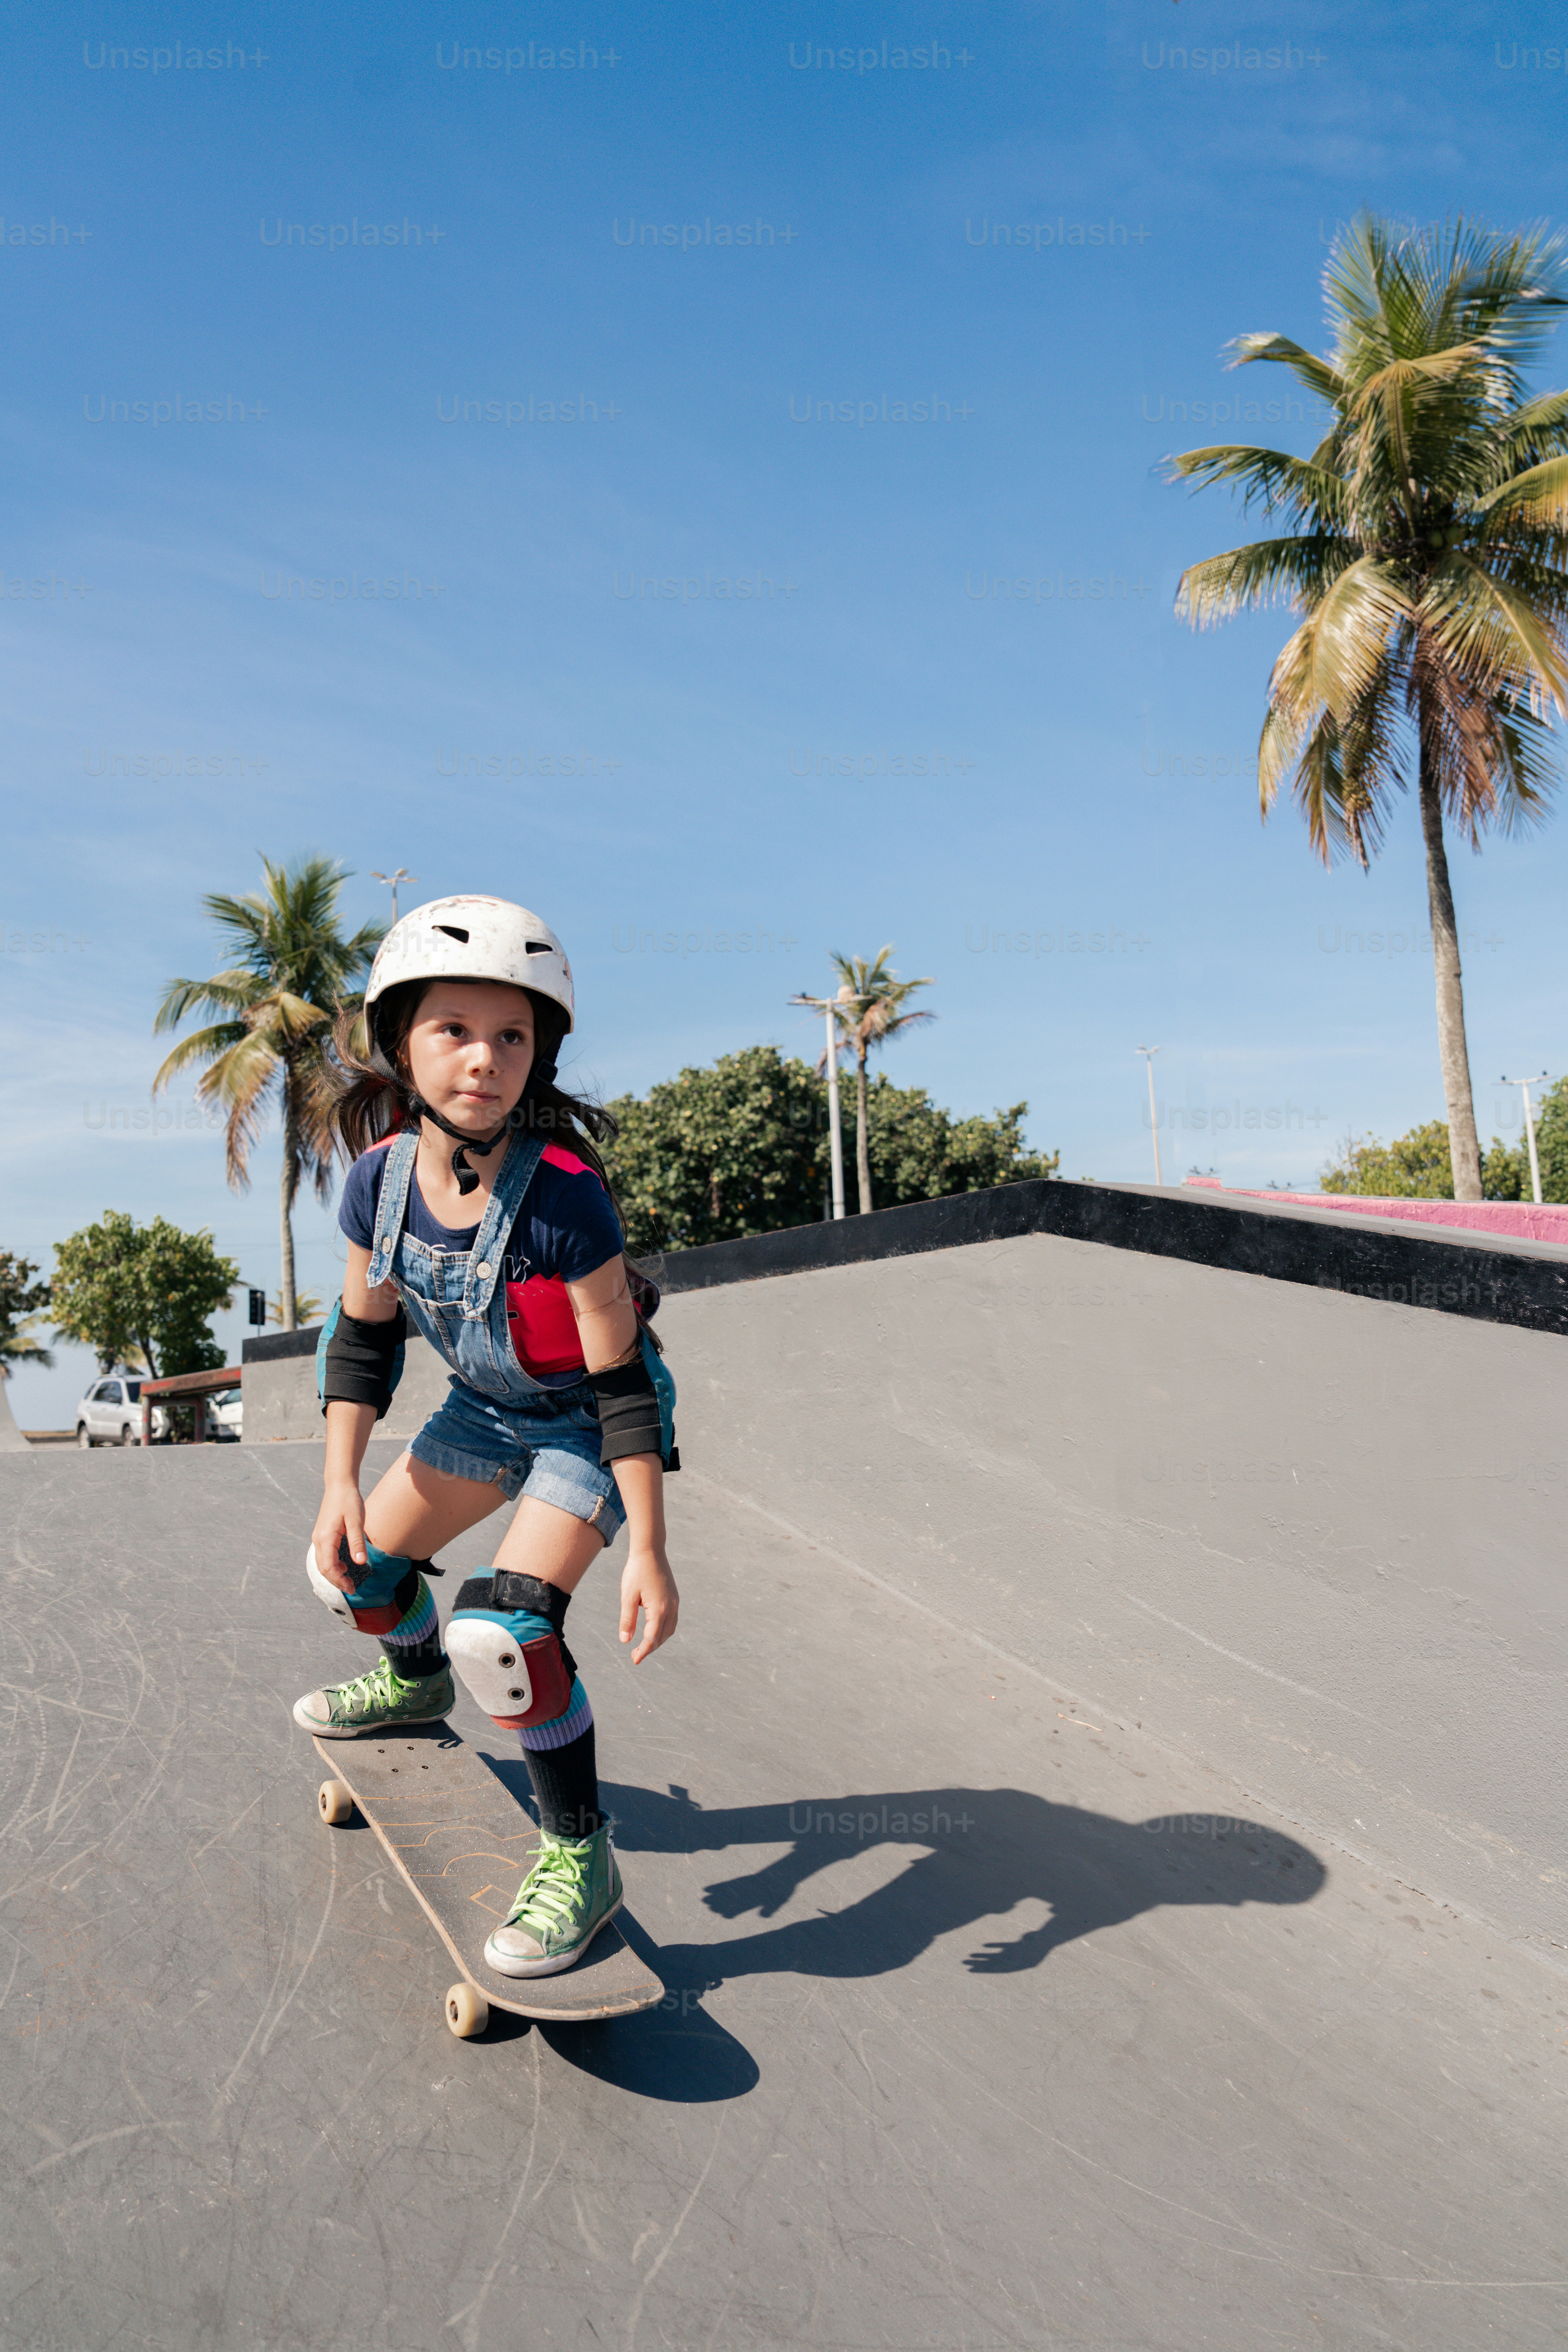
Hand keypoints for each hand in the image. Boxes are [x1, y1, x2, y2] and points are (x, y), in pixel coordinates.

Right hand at [311, 1482, 366, 1588]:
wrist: (339, 1484)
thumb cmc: (349, 1500)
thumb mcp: (356, 1520)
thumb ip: (357, 1542)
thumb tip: (360, 1563)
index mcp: (325, 1538)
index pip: (328, 1567)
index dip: (339, 1581)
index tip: (352, 1589)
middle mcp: (318, 1539)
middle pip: (323, 1568)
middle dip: (337, 1581)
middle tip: (352, 1589)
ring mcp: (319, 1537)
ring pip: (322, 1563)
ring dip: (334, 1574)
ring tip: (349, 1581)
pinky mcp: (322, 1535)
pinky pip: (324, 1555)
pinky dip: (332, 1565)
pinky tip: (344, 1566)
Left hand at [619, 1547, 678, 1663]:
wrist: (650, 1550)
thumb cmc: (636, 1572)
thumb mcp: (627, 1596)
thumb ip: (627, 1620)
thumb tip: (625, 1641)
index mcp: (659, 1609)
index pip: (652, 1638)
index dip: (643, 1651)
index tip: (634, 1660)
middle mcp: (671, 1608)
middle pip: (662, 1637)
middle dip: (650, 1648)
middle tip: (635, 1655)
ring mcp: (675, 1602)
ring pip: (669, 1630)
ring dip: (658, 1640)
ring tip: (643, 1645)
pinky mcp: (674, 1597)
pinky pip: (672, 1620)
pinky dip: (663, 1630)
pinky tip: (652, 1629)